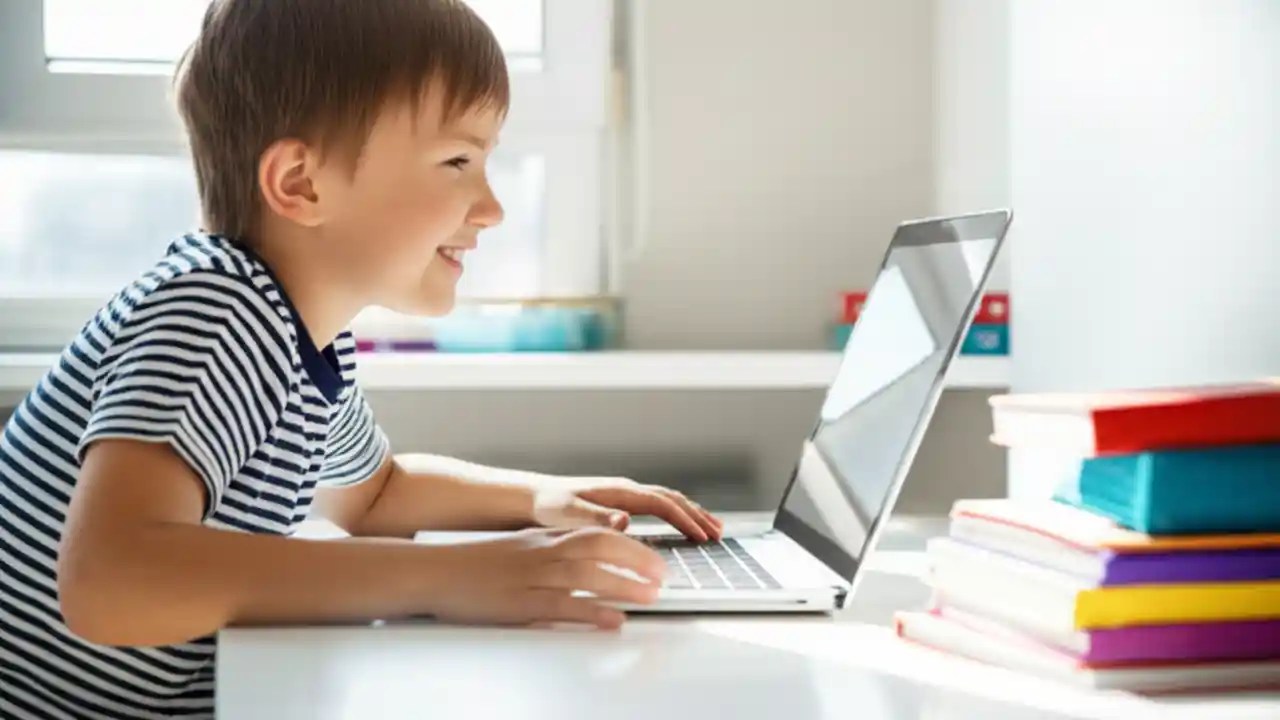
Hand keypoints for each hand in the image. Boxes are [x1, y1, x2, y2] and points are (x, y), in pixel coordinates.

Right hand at [426, 527, 664, 628]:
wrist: (435, 570)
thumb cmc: (477, 565)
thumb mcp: (521, 552)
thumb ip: (553, 556)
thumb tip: (587, 568)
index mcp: (545, 541)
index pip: (597, 534)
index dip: (631, 545)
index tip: (654, 559)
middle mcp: (543, 554)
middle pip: (600, 547)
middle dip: (637, 560)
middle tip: (664, 576)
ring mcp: (532, 578)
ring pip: (588, 575)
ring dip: (624, 585)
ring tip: (651, 597)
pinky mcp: (520, 603)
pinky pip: (563, 606)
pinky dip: (591, 612)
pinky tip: (612, 620)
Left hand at [532, 477, 723, 542]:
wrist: (534, 497)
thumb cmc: (549, 506)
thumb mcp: (569, 514)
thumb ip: (597, 517)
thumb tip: (626, 520)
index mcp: (620, 491)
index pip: (662, 503)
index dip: (684, 519)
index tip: (702, 536)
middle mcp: (627, 489)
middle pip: (672, 498)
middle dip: (697, 515)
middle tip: (718, 534)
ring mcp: (625, 494)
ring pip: (668, 500)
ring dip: (692, 513)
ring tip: (712, 528)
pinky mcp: (621, 502)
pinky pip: (658, 506)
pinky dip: (677, 514)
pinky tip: (682, 525)